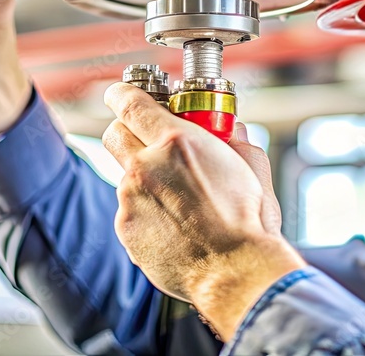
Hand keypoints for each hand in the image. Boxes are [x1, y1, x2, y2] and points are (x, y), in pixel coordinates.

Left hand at [103, 83, 305, 338]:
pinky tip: (175, 224)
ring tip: (179, 198)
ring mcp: (130, 201)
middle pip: (114, 134)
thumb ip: (234, 138)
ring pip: (126, 177)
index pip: (130, 102)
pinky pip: (130, 210)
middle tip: (149, 140)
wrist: (235, 270)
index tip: (122, 95)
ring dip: (144, 178)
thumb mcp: (249, 165)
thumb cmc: (247, 221)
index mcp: (175, 142)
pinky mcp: (126, 230)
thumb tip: (230, 128)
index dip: (123, 94)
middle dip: (128, 131)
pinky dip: (146, 211)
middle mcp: (145, 168)